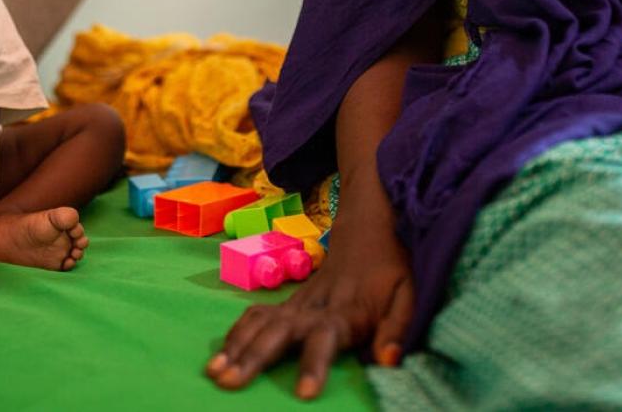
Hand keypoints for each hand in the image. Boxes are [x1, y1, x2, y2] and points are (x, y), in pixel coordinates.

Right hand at [205, 216, 413, 399]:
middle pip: (280, 332)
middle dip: (254, 357)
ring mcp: (297, 303)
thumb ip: (397, 327)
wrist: (365, 227)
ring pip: (261, 322)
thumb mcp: (406, 293)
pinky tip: (221, 354)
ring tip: (215, 370)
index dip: (315, 364)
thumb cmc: (389, 268)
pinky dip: (237, 332)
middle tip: (230, 381)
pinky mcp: (288, 302)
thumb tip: (388, 361)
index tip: (304, 393)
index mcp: (345, 311)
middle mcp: (315, 308)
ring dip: (236, 346)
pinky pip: (256, 315)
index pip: (326, 338)